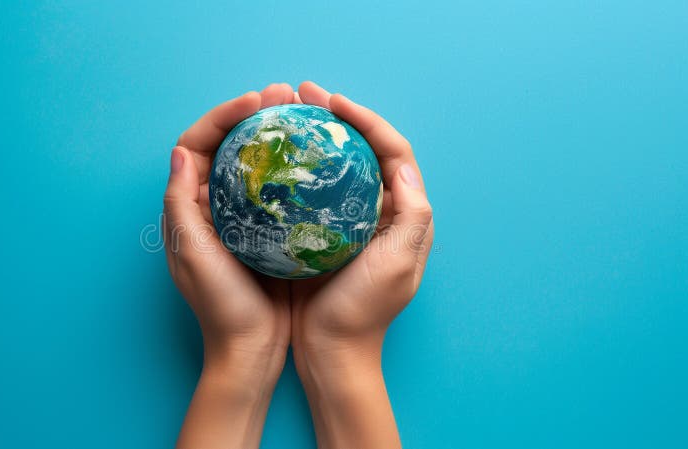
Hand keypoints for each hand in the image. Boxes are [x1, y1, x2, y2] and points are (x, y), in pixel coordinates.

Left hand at [165, 84, 297, 448]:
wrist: (251, 348)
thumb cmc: (220, 306)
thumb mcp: (193, 253)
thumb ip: (181, 203)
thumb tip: (182, 151)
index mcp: (189, 207)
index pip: (199, 145)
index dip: (222, 116)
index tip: (254, 102)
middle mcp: (212, 206)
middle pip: (229, 147)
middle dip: (252, 116)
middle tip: (284, 96)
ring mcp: (243, 217)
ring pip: (256, 164)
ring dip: (274, 136)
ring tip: (301, 113)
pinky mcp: (269, 231)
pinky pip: (279, 189)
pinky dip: (293, 168)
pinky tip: (315, 157)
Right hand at [290, 82, 434, 448]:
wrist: (331, 353)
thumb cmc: (365, 310)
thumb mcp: (398, 261)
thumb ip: (412, 212)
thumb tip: (402, 163)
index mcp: (403, 214)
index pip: (392, 151)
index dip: (367, 120)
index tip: (334, 103)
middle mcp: (378, 212)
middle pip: (363, 151)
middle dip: (338, 119)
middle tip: (305, 95)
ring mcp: (347, 222)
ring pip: (335, 166)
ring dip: (316, 137)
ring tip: (288, 114)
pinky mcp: (320, 234)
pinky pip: (311, 190)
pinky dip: (298, 167)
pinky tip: (275, 156)